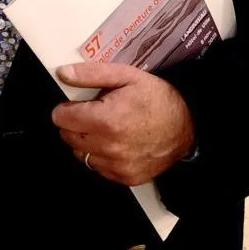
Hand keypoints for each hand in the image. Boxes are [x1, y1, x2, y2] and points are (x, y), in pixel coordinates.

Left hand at [51, 62, 195, 185]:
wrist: (187, 126)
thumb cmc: (158, 99)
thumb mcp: (126, 76)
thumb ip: (91, 74)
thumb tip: (64, 73)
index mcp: (107, 121)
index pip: (61, 118)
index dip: (66, 108)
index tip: (76, 104)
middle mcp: (111, 147)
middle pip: (68, 136)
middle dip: (74, 123)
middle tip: (93, 114)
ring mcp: (118, 165)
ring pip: (80, 153)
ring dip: (86, 140)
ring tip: (105, 128)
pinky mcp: (126, 176)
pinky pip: (97, 167)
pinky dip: (100, 155)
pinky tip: (115, 142)